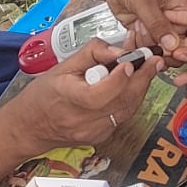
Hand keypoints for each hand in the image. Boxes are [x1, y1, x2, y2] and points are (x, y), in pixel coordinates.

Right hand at [10, 39, 164, 147]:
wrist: (32, 126)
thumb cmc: (44, 94)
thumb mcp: (62, 66)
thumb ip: (92, 53)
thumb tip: (119, 50)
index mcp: (69, 99)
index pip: (100, 95)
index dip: (119, 79)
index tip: (131, 62)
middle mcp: (83, 120)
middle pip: (122, 101)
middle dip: (142, 78)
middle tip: (155, 60)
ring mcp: (95, 131)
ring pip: (128, 109)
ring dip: (140, 87)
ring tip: (146, 68)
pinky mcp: (102, 136)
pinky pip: (123, 115)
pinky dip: (130, 99)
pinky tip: (129, 86)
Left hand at [99, 0, 186, 58]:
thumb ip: (157, 23)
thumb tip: (172, 43)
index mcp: (181, 7)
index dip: (184, 46)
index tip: (171, 49)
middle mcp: (171, 19)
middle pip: (176, 46)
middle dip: (160, 47)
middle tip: (149, 37)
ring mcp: (156, 26)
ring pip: (158, 49)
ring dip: (145, 44)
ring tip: (138, 26)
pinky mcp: (142, 30)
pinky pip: (142, 46)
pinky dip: (135, 45)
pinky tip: (131, 33)